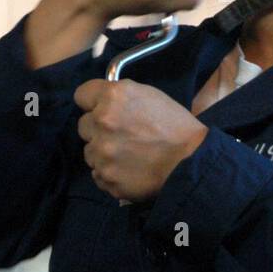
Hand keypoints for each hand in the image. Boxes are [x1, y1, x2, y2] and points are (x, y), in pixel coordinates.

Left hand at [73, 78, 207, 201]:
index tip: (100, 109)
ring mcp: (101, 152)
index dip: (92, 103)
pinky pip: (97, 173)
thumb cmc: (174, 125)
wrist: (191, 161)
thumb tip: (100, 102)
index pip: (81, 95)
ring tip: (129, 155)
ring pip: (89, 151)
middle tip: (122, 135)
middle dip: (98, 129)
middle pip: (83, 125)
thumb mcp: (148, 95)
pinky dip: (109, 173)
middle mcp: (101, 122)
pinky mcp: (105, 177)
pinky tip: (129, 170)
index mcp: (113, 97)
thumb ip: (119, 96)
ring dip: (103, 153)